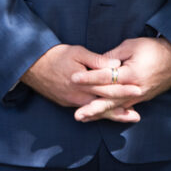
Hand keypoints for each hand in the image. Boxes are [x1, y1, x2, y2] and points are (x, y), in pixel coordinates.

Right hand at [20, 44, 139, 120]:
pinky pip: (86, 109)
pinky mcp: (67, 103)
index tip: (138, 89)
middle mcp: (78, 96)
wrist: (32, 66)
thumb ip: (97, 60)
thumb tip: (115, 63)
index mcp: (83, 81)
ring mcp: (72, 102)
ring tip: (129, 118)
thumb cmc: (56, 55)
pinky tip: (108, 114)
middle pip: (104, 103)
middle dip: (122, 107)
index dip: (124, 89)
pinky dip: (98, 112)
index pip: (107, 87)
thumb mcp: (77, 52)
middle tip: (138, 115)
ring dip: (113, 115)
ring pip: (96, 110)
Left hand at [71, 37, 170, 121]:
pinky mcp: (141, 98)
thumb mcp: (131, 45)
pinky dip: (112, 113)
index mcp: (131, 74)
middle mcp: (134, 89)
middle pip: (109, 99)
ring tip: (83, 118)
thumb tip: (98, 63)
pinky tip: (101, 118)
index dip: (89, 77)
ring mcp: (139, 96)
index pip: (106, 77)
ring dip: (99, 114)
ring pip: (115, 107)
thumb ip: (113, 55)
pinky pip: (124, 108)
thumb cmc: (153, 48)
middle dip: (92, 107)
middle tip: (76, 114)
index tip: (74, 78)